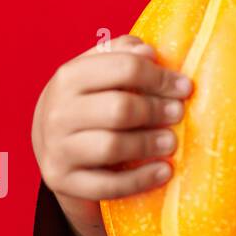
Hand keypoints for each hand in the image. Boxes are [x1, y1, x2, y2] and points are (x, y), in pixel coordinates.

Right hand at [31, 35, 194, 203]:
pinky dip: (140, 180)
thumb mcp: (99, 70)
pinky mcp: (62, 180)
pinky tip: (164, 171)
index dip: (160, 77)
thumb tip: (147, 51)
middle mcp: (58, 112)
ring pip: (111, 146)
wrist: (51, 140)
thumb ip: (123, 55)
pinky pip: (106, 185)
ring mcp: (57, 149)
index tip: (184, 87)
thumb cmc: (90, 98)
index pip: (124, 68)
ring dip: (148, 144)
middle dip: (156, 110)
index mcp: (70, 76)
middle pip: (119, 108)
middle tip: (179, 113)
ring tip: (172, 142)